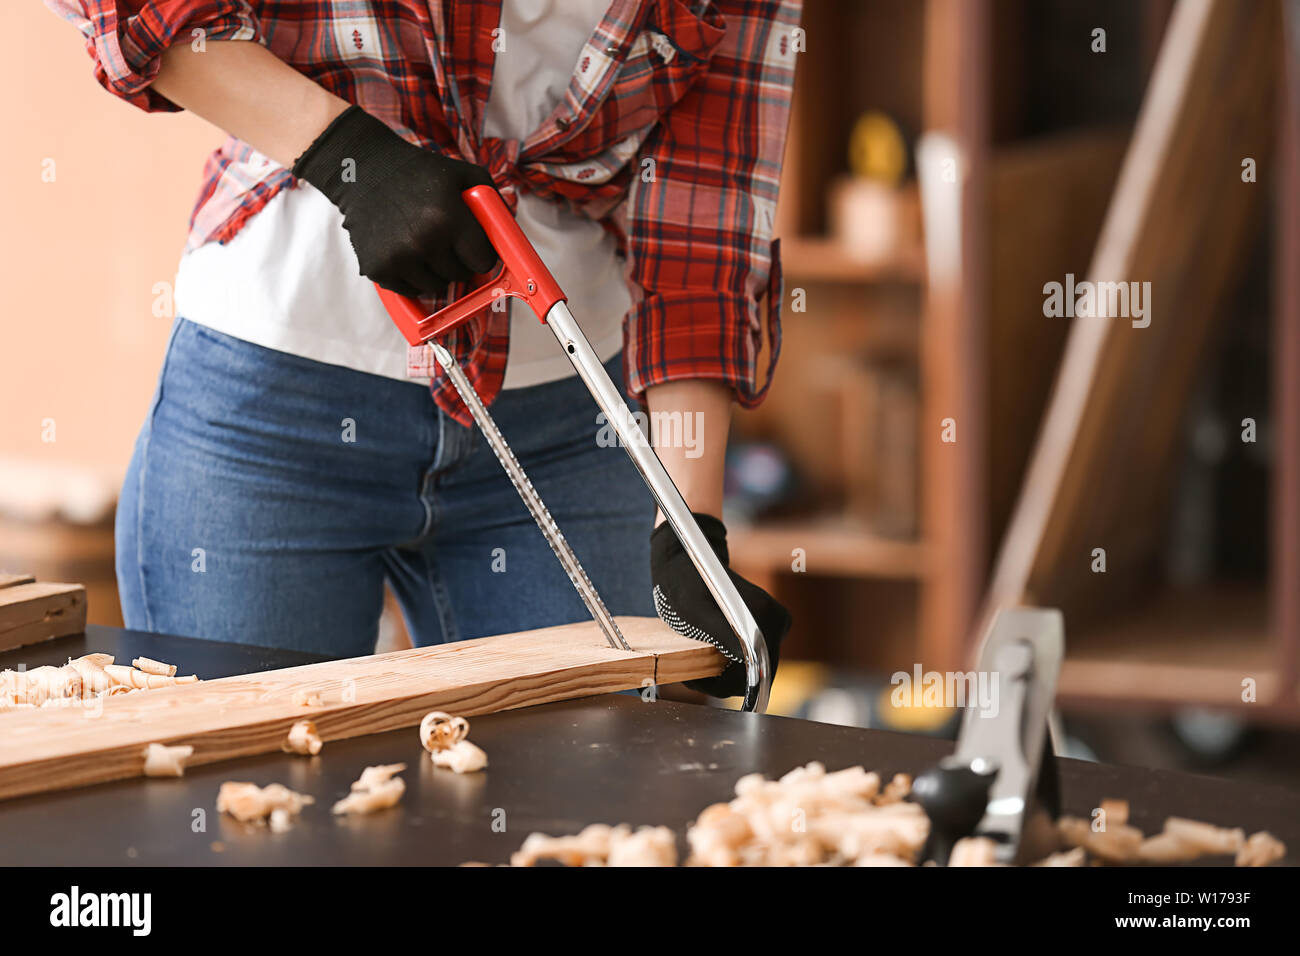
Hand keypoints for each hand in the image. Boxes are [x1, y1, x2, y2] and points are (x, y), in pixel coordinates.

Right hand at [292, 105, 498, 297]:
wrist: (364, 169)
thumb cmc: (419, 172)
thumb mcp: (464, 175)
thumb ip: (494, 203)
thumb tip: (513, 237)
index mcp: (448, 218)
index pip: (483, 261)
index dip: (482, 254)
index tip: (474, 247)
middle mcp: (423, 241)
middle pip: (461, 275)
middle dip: (459, 261)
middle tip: (446, 239)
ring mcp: (398, 258)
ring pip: (437, 286)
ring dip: (437, 271)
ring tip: (425, 242)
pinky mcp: (377, 269)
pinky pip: (411, 290)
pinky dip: (414, 278)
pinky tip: (407, 251)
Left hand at [650, 513, 789, 698]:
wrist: (685, 562)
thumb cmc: (683, 582)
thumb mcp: (693, 609)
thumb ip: (721, 632)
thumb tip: (746, 659)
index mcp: (764, 616)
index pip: (755, 674)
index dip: (722, 685)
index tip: (693, 677)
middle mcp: (777, 620)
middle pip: (757, 674)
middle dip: (723, 680)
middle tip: (691, 671)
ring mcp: (776, 624)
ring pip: (754, 669)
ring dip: (724, 673)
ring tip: (696, 659)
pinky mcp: (768, 627)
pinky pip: (752, 659)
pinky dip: (729, 663)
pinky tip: (708, 651)